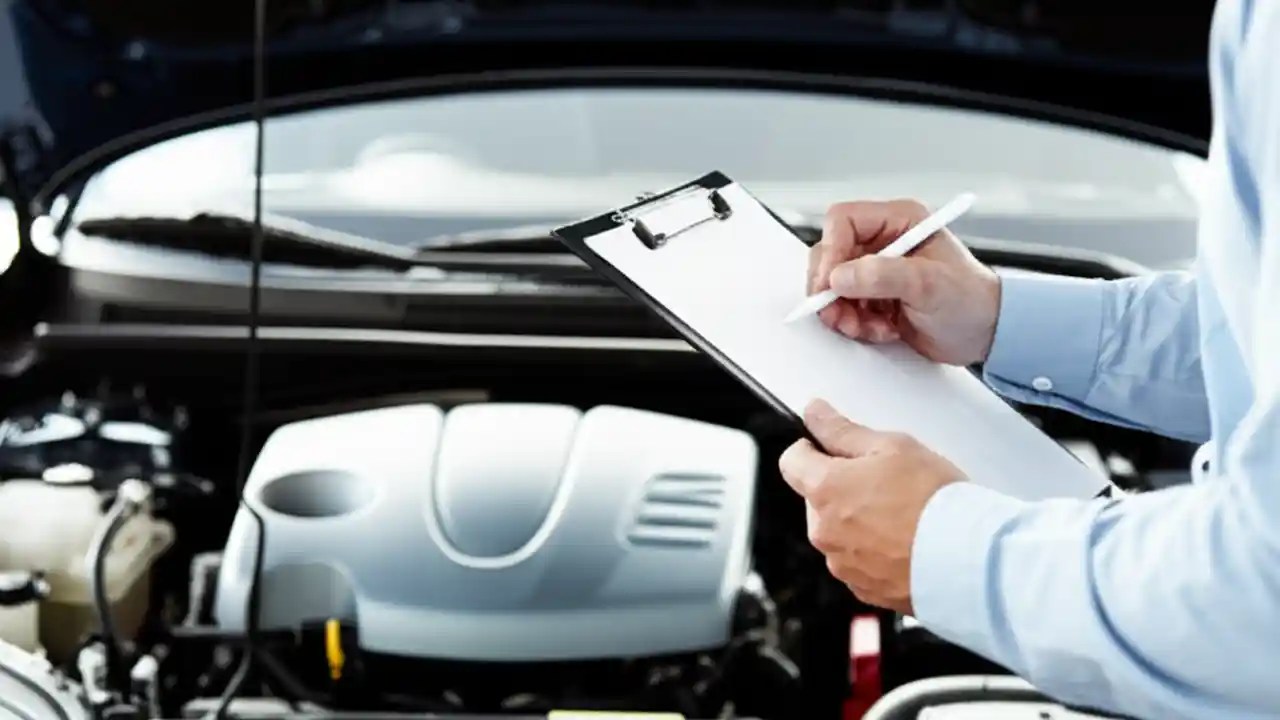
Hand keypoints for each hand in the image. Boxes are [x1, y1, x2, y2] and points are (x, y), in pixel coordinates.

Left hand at [779, 399, 962, 613]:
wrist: (968, 559)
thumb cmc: (934, 500)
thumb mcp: (891, 446)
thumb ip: (843, 430)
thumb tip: (814, 413)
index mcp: (824, 490)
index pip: (791, 461)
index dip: (810, 449)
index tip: (830, 447)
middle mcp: (824, 531)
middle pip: (816, 498)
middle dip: (840, 487)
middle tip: (883, 481)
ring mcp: (842, 564)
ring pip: (837, 532)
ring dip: (857, 521)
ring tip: (901, 515)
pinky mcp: (863, 588)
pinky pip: (857, 561)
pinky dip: (873, 551)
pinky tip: (904, 542)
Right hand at [809, 199, 1001, 365]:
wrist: (986, 333)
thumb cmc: (972, 300)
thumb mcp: (929, 284)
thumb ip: (884, 276)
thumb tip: (841, 276)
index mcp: (899, 221)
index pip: (844, 222)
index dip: (831, 251)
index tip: (830, 283)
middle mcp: (883, 241)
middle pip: (831, 254)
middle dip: (832, 288)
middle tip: (839, 312)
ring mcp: (876, 270)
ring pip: (833, 285)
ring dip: (842, 311)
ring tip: (867, 326)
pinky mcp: (873, 296)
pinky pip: (843, 307)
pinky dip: (854, 323)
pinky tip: (880, 330)